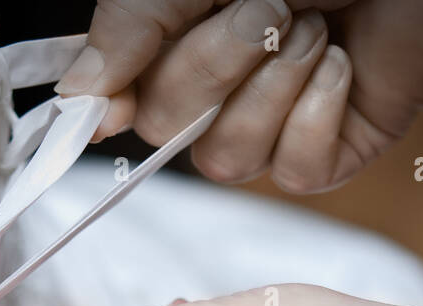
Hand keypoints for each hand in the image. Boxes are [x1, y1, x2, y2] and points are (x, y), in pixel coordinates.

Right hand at [56, 0, 422, 192]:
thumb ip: (132, 25)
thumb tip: (78, 93)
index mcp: (181, 34)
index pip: (119, 97)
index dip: (109, 108)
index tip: (110, 108)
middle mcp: (222, 83)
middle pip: (168, 131)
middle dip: (216, 66)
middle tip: (271, 6)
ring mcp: (278, 120)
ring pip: (228, 161)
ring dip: (272, 87)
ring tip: (317, 29)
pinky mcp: (334, 148)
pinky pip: (296, 172)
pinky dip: (318, 116)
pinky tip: (344, 66)